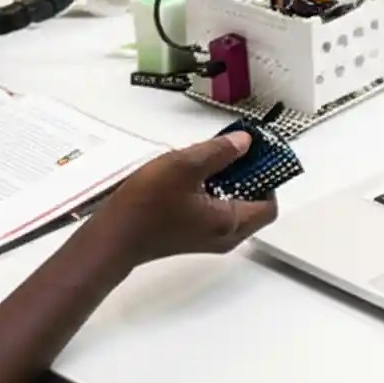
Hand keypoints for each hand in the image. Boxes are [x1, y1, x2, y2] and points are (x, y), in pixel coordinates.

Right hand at [101, 132, 278, 264]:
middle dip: (251, 179)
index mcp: (230, 223)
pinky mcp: (191, 236)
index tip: (259, 155)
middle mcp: (224, 237)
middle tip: (237, 153)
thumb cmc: (146, 205)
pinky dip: (215, 194)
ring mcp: (207, 239)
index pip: (270, 205)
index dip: (269, 179)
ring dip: (231, 184)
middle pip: (255, 208)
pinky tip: (195, 176)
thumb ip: (219, 151)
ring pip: (234, 210)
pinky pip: (216, 214)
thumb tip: (244, 143)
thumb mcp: (185, 165)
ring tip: (213, 160)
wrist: (113, 236)